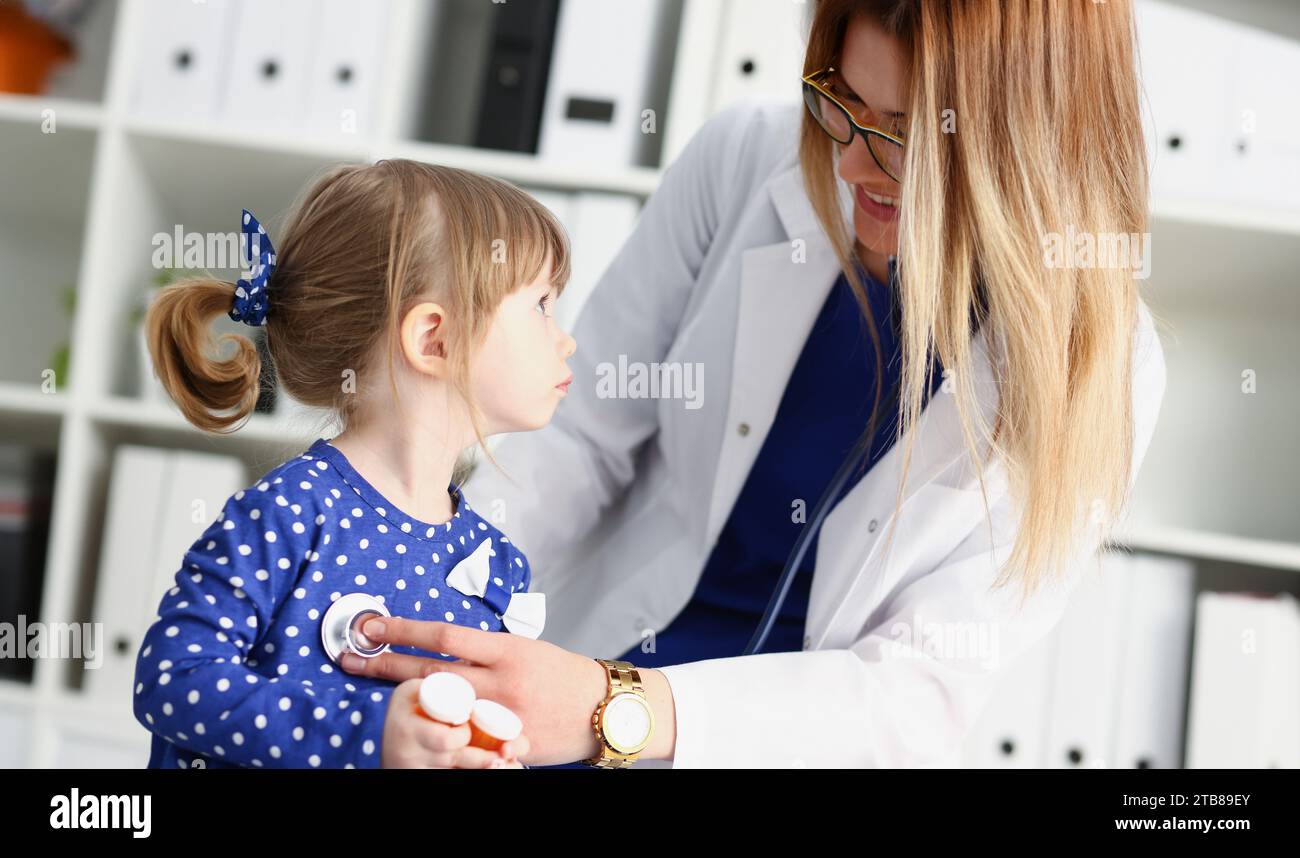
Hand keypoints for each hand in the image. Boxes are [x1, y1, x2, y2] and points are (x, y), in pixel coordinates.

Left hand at [343, 618, 608, 765]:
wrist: (605, 708)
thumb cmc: (564, 675)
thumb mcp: (526, 649)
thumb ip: (486, 652)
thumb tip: (441, 650)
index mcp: (507, 650)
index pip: (444, 635)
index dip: (405, 630)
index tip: (375, 625)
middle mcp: (501, 683)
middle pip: (431, 674)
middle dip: (385, 666)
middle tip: (352, 657)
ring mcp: (502, 718)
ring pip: (441, 708)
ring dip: (402, 701)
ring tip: (370, 694)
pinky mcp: (506, 746)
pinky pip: (464, 742)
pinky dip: (438, 736)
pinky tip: (414, 732)